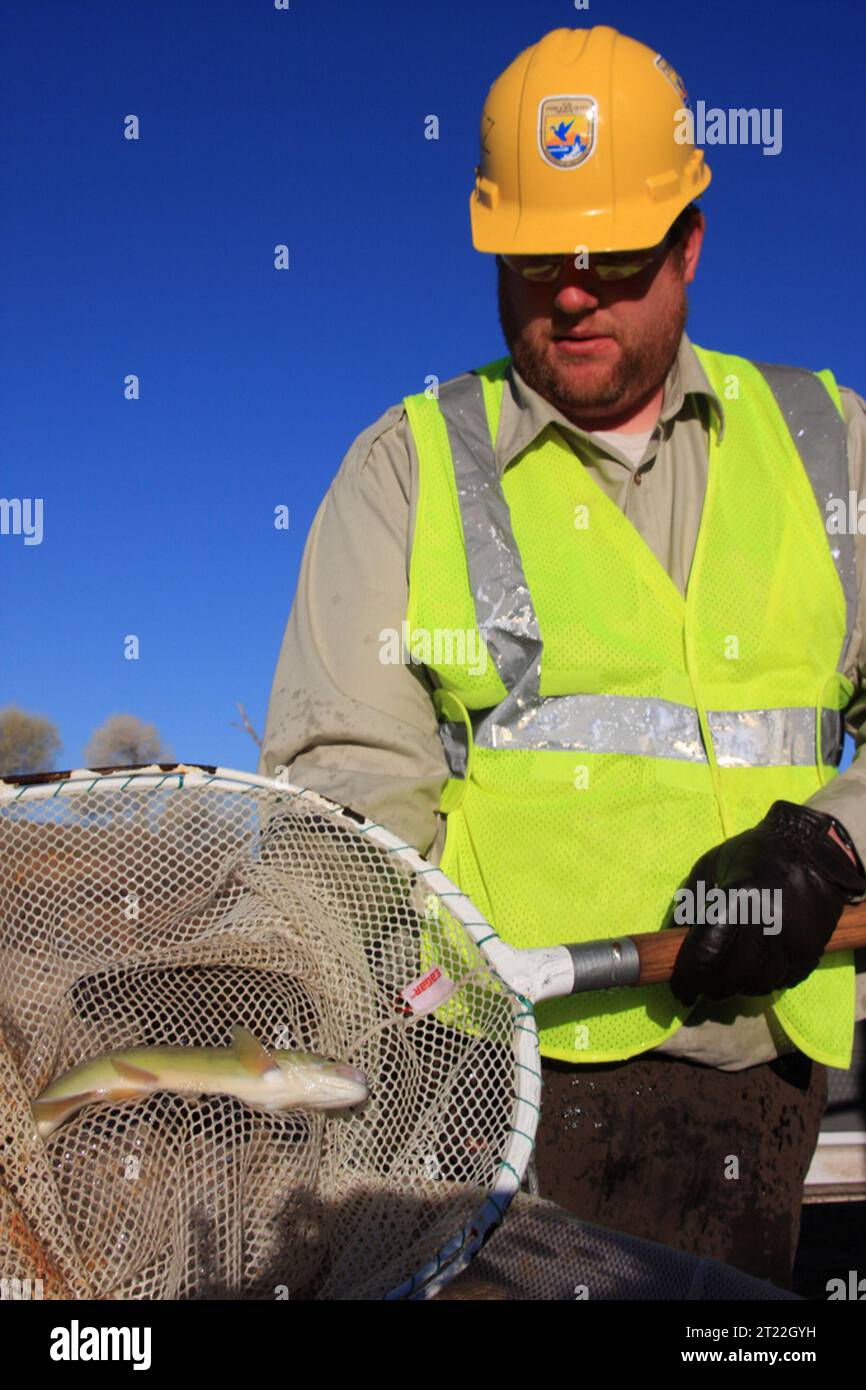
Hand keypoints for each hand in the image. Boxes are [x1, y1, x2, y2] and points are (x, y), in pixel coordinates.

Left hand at [666, 801, 865, 1006]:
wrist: (810, 847)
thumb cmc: (752, 854)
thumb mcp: (709, 867)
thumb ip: (689, 905)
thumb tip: (669, 941)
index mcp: (738, 895)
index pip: (706, 949)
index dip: (688, 977)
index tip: (680, 991)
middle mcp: (768, 919)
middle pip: (733, 974)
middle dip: (710, 988)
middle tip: (700, 989)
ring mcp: (794, 936)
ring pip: (759, 983)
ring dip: (737, 988)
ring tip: (726, 979)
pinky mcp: (812, 947)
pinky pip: (784, 980)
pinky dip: (765, 983)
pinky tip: (754, 973)